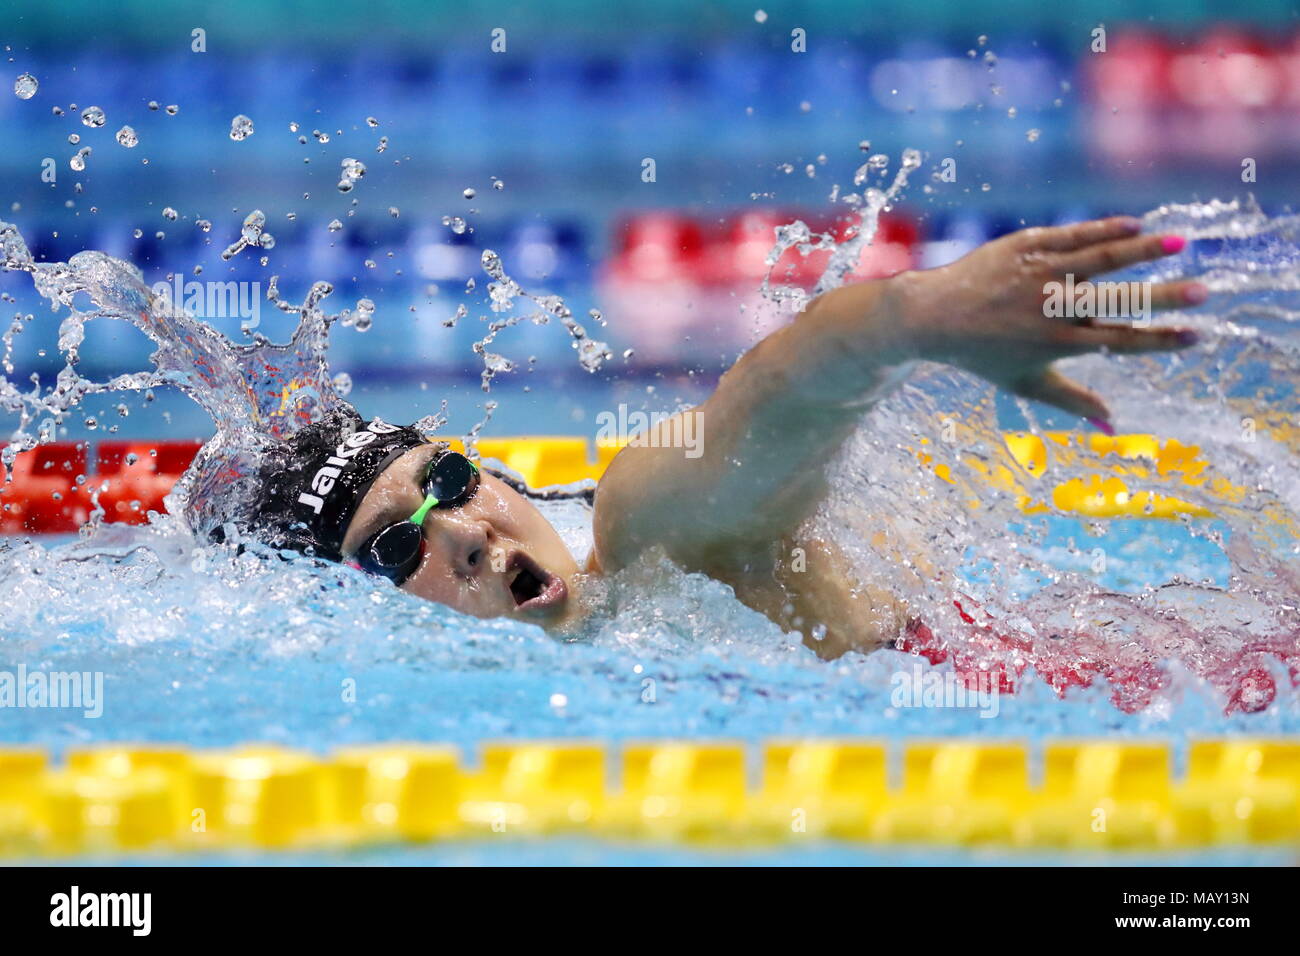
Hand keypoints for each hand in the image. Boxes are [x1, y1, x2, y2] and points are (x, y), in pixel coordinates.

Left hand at [893, 216, 1205, 430]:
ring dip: (1142, 249)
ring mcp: (1040, 273)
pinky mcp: (1026, 246)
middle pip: (1117, 300)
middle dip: (1163, 296)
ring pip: (1100, 258)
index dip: (1160, 339)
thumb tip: (1112, 426)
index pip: (1119, 341)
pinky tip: (1135, 225)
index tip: (1197, 334)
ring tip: (1179, 242)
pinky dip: (1104, 229)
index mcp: (1056, 343)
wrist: (932, 315)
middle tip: (1204, 291)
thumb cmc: (982, 354)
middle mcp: (1051, 308)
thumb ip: (1072, 401)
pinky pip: (1073, 234)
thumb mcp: (1025, 384)